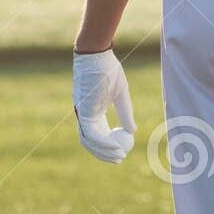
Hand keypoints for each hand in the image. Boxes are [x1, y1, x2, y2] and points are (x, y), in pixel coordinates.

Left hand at [72, 49, 135, 163]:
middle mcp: (84, 114)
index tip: (121, 153)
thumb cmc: (109, 69)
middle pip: (90, 142)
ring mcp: (82, 113)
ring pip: (89, 141)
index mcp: (92, 110)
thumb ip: (125, 113)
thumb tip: (132, 131)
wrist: (98, 54)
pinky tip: (117, 146)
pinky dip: (104, 142)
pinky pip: (92, 133)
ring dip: (104, 151)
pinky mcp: (83, 110)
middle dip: (104, 154)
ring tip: (120, 156)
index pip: (97, 134)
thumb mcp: (121, 94)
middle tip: (120, 159)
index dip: (107, 146)